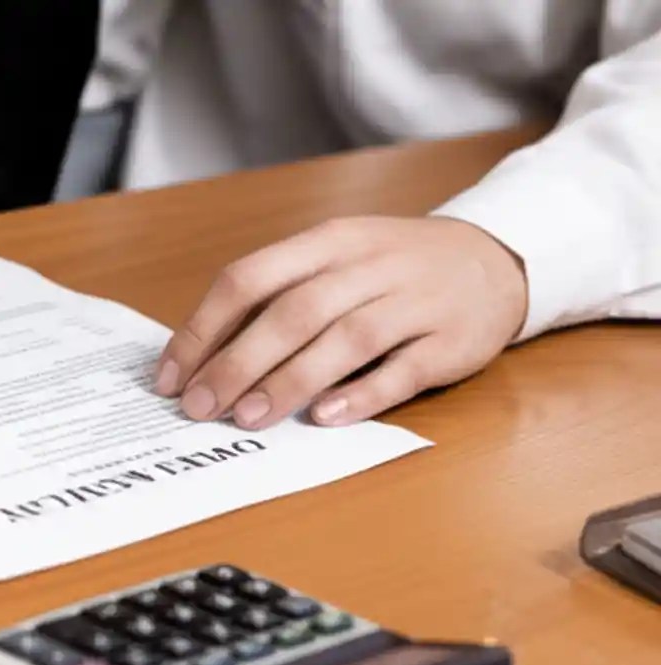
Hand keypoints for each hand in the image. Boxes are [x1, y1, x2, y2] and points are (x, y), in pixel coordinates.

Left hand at [153, 216, 527, 427]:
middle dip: (237, 362)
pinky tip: (325, 418)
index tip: (172, 375)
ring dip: (289, 381)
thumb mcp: (336, 259)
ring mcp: (413, 301)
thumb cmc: (392, 269)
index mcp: (327, 242)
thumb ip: (279, 296)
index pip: (250, 279)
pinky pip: (402, 369)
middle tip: (199, 407)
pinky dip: (362, 395)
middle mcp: (368, 266)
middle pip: (292, 312)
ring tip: (247, 418)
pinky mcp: (451, 340)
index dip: (203, 329)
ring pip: (344, 340)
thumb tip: (206, 356)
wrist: (495, 259)